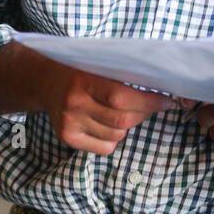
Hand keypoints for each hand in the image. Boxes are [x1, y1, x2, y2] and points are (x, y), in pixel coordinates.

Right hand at [42, 64, 174, 155]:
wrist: (46, 83)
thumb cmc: (80, 72)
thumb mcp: (97, 66)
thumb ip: (121, 76)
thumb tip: (159, 90)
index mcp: (84, 81)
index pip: (122, 97)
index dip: (149, 102)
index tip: (167, 101)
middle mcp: (75, 104)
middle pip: (122, 120)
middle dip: (143, 114)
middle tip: (150, 106)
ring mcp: (70, 124)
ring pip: (116, 136)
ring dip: (127, 127)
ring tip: (122, 113)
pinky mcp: (68, 139)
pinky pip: (105, 148)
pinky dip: (114, 139)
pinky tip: (107, 125)